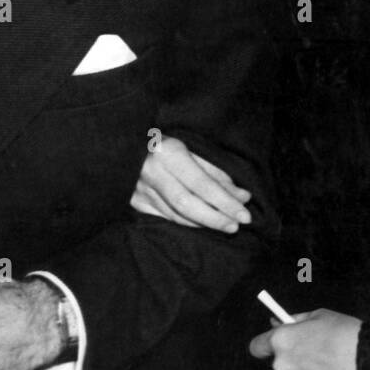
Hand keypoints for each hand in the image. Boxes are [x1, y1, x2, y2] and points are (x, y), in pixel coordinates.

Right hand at [130, 134, 251, 232]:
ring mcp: (139, 189)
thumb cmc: (165, 144)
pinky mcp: (134, 202)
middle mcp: (151, 171)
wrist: (124, 143)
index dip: (225, 202)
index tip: (245, 215)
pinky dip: (186, 223)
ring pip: (176, 215)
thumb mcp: (192, 149)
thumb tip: (242, 197)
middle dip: (215, 218)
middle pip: (187, 204)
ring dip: (203, 223)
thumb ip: (216, 174)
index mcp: (167, 152)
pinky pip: (164, 218)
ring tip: (224, 225)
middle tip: (236, 226)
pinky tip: (201, 224)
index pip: (201, 184)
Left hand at [249, 309, 360, 369]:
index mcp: (282, 340)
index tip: (272, 346)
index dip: (265, 345)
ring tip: (329, 368)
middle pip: (280, 364)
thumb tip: (277, 323)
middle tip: (316, 356)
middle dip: (293, 360)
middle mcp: (282, 364)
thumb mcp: (318, 316)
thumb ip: (293, 321)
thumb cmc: (345, 333)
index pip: (257, 346)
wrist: (369, 360)